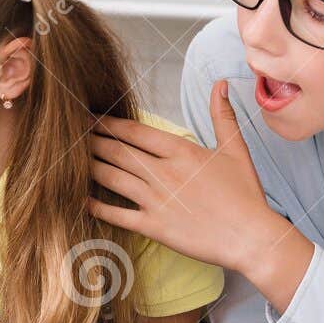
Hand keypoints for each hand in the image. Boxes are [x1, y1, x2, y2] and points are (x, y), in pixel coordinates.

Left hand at [88, 81, 287, 273]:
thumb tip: (220, 84)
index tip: (89, 118)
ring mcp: (156, 200)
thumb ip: (222, 116)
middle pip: (117, 151)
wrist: (253, 238)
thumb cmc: (245, 194)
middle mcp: (164, 172)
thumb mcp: (235, 150)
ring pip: (112, 177)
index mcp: (181, 151)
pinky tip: (81, 199)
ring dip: (90, 167)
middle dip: (92, 141)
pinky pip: (117, 214)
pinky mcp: (154, 226)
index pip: (135, 131)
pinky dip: (97, 206)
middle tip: (71, 135)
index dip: (108, 123)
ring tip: (70, 160)